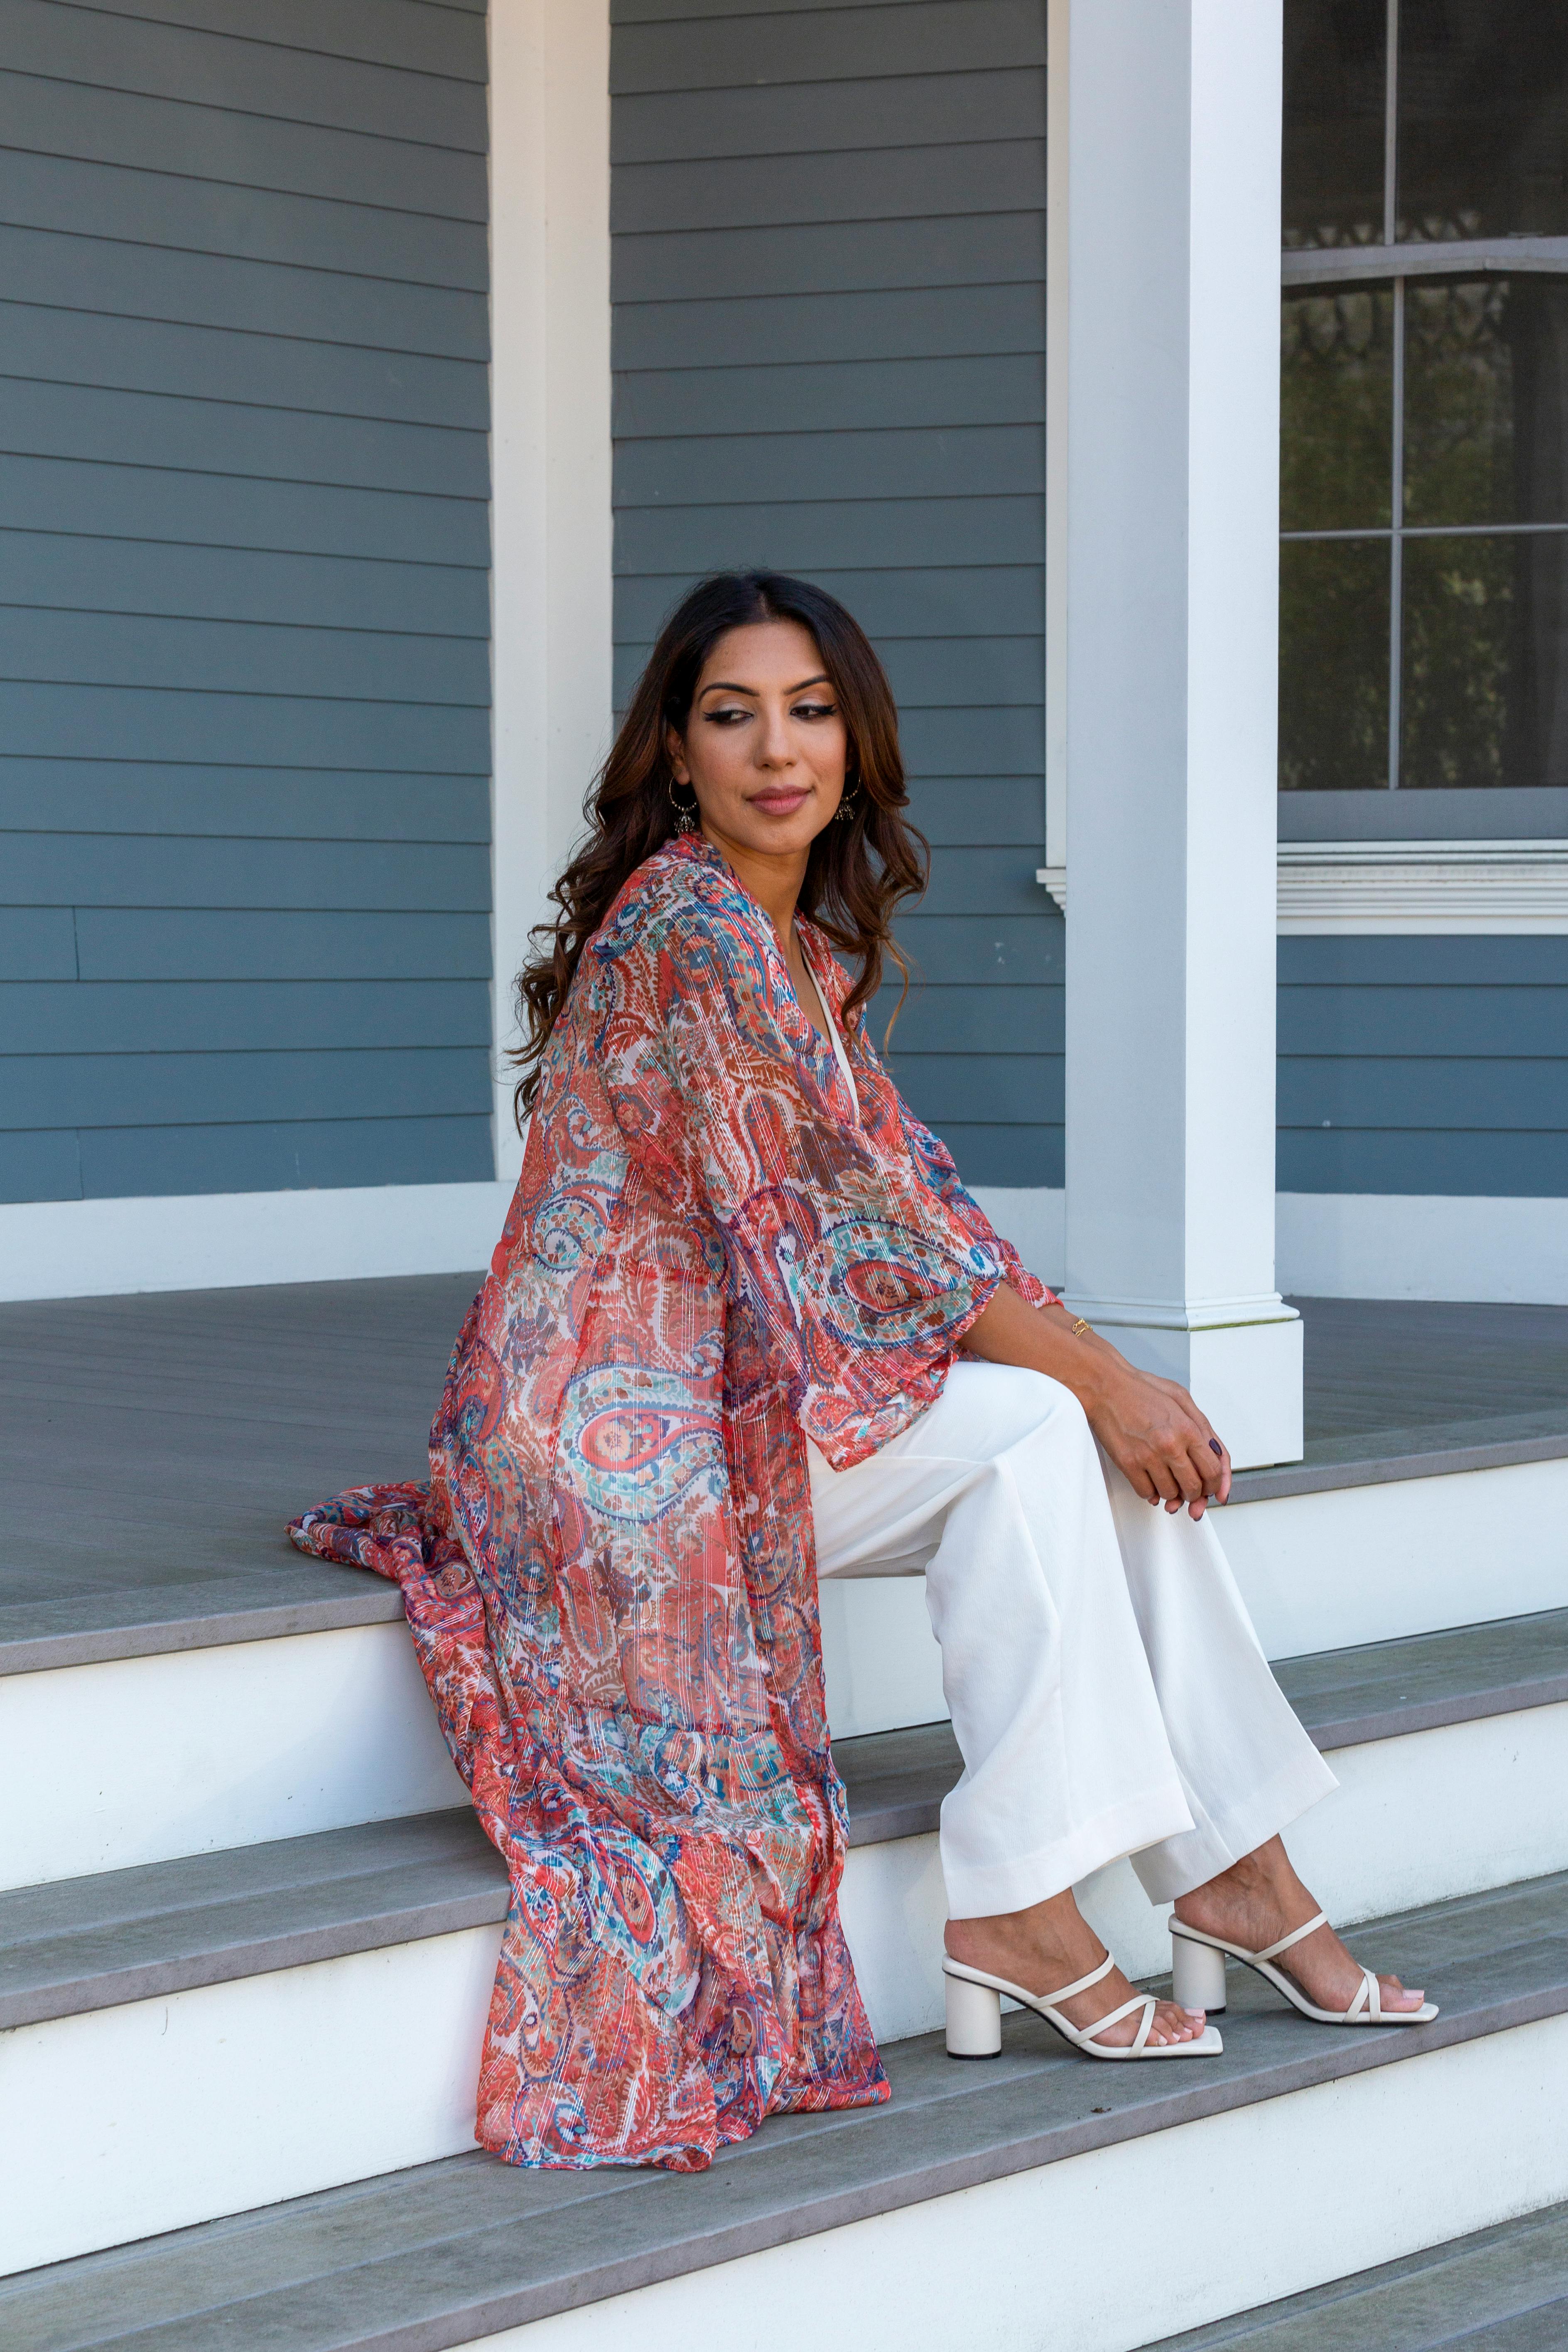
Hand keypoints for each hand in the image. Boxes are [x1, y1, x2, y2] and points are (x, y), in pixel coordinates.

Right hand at [1079, 1358, 1230, 1518]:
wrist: (1106, 1387)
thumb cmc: (1141, 1390)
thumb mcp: (1182, 1399)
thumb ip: (1203, 1427)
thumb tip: (1215, 1456)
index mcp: (1187, 1428)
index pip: (1213, 1471)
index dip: (1215, 1485)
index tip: (1210, 1487)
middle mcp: (1170, 1444)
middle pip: (1193, 1487)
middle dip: (1194, 1493)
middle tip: (1189, 1488)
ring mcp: (1148, 1456)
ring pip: (1169, 1494)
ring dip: (1171, 1493)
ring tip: (1167, 1480)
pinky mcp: (1127, 1463)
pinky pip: (1145, 1492)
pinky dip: (1150, 1492)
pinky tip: (1150, 1480)